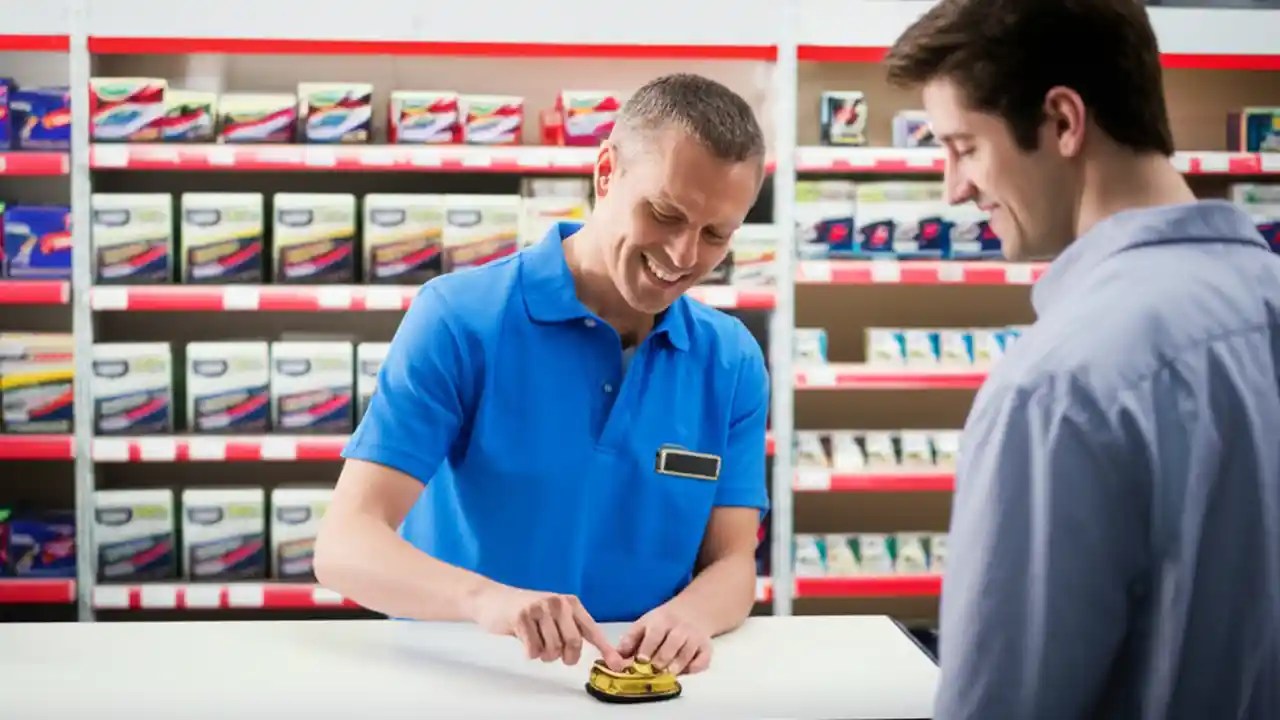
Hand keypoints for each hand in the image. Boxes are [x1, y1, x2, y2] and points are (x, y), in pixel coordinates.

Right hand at [471, 585, 624, 669]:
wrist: (494, 600)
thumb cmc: (527, 612)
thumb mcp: (554, 616)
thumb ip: (573, 630)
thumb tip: (599, 654)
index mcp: (570, 603)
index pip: (592, 630)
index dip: (606, 650)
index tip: (618, 665)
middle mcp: (558, 602)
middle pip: (573, 643)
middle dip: (565, 657)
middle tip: (557, 655)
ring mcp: (539, 608)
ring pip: (552, 649)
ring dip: (544, 655)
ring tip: (537, 642)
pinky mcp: (522, 616)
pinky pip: (533, 649)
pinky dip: (530, 652)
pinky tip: (525, 640)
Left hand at [617, 606, 711, 675]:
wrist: (693, 611)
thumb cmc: (663, 622)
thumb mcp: (645, 624)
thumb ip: (630, 641)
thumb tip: (614, 660)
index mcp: (661, 620)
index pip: (654, 633)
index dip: (647, 647)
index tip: (641, 660)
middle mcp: (680, 627)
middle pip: (672, 642)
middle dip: (662, 658)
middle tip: (653, 670)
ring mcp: (695, 636)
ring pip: (687, 651)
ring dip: (678, 664)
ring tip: (668, 674)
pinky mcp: (706, 647)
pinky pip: (704, 658)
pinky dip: (697, 666)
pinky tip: (687, 672)